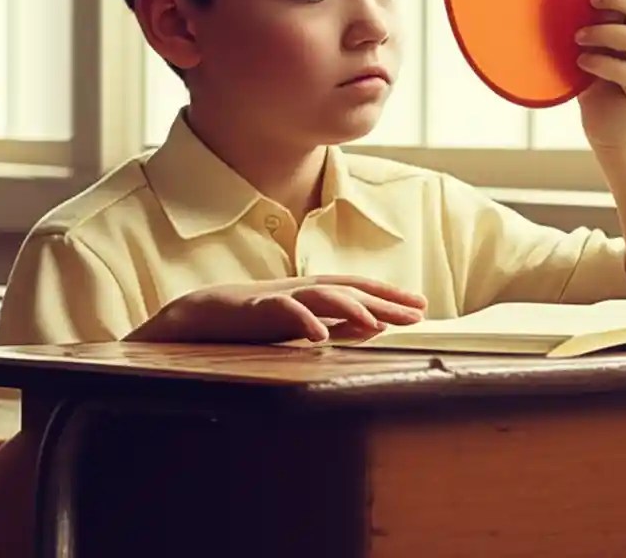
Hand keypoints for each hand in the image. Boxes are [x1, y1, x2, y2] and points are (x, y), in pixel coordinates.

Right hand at [125, 275, 426, 343]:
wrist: (204, 313)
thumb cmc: (258, 319)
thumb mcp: (306, 322)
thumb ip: (338, 323)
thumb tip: (375, 327)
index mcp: (316, 291)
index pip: (361, 288)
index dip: (391, 295)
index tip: (421, 306)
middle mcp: (305, 287)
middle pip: (352, 290)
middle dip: (385, 300)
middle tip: (417, 312)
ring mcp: (283, 295)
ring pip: (324, 294)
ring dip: (352, 308)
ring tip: (377, 324)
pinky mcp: (258, 308)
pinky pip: (284, 311)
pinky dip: (304, 321)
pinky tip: (321, 337)